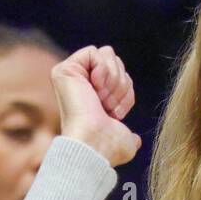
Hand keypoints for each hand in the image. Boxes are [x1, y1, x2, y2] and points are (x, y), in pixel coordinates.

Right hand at [51, 45, 140, 166]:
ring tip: (102, 100)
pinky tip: (95, 89)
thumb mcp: (125, 139)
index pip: (121, 75)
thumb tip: (136, 141)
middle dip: (120, 84)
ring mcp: (70, 76)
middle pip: (115, 60)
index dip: (126, 91)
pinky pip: (94, 52)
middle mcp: (79, 85)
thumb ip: (130, 136)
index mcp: (92, 97)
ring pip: (107, 54)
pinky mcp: (64, 70)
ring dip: (113, 80)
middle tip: (108, 106)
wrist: (95, 144)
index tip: (116, 113)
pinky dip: (102, 70)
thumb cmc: (108, 146)